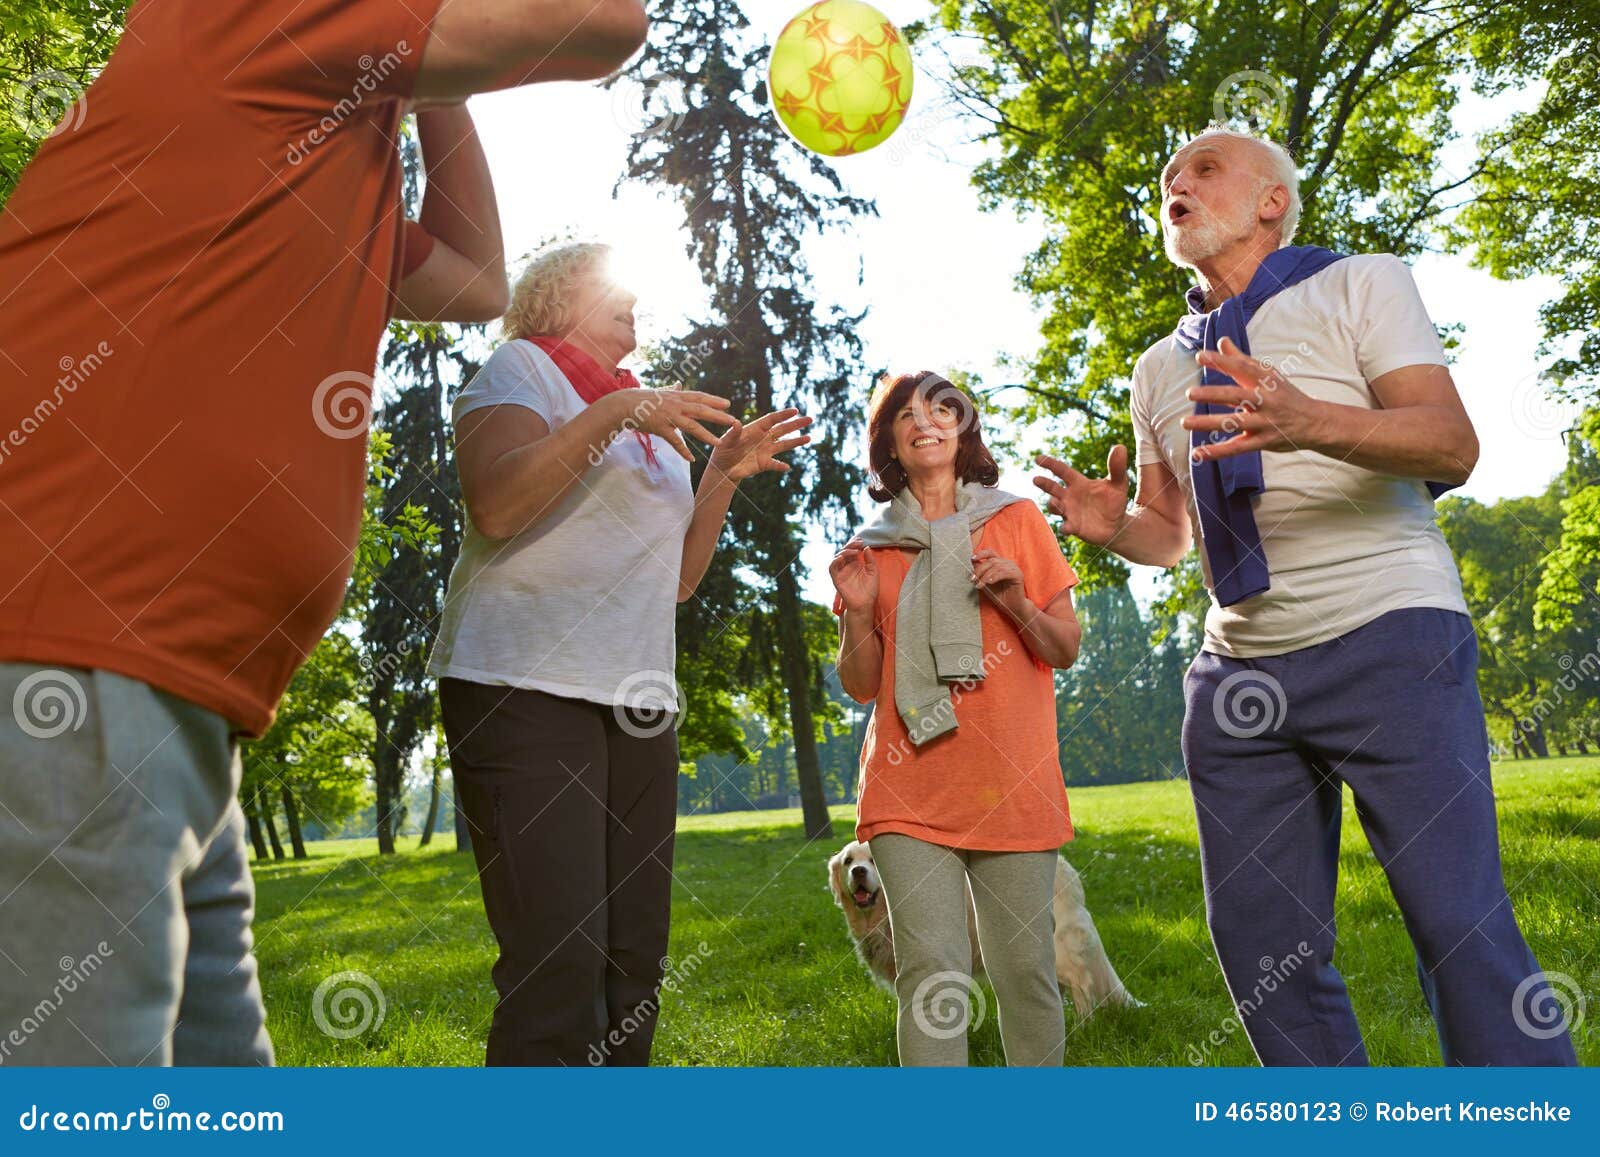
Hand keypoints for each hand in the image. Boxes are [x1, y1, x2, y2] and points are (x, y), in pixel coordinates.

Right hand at [607, 388, 734, 461]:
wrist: (623, 405)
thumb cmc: (641, 399)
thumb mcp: (659, 393)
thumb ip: (671, 391)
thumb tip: (678, 385)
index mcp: (676, 396)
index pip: (699, 397)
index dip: (714, 400)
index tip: (728, 404)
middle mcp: (675, 405)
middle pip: (700, 410)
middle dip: (718, 416)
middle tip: (733, 420)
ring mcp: (668, 417)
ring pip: (691, 426)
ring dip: (706, 435)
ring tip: (719, 443)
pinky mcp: (660, 428)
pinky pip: (674, 441)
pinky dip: (683, 450)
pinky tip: (691, 458)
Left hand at [707, 408, 813, 482]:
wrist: (723, 468)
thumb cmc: (723, 451)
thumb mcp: (726, 441)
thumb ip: (733, 433)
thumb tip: (736, 423)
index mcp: (755, 429)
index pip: (772, 419)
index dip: (783, 415)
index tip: (795, 411)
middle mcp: (763, 438)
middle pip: (782, 429)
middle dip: (796, 424)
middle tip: (810, 419)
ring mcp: (766, 450)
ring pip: (784, 444)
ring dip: (796, 442)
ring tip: (809, 438)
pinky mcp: (765, 463)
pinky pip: (775, 464)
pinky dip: (781, 466)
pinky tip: (787, 467)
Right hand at [829, 538, 878, 613]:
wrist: (865, 604)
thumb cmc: (870, 590)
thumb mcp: (873, 572)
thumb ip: (870, 560)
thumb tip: (866, 547)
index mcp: (855, 564)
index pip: (852, 550)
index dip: (855, 544)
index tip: (862, 541)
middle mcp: (847, 567)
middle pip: (845, 552)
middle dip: (850, 546)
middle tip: (858, 543)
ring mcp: (841, 572)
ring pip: (837, 557)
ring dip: (844, 552)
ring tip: (854, 551)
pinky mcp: (836, 579)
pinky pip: (832, 568)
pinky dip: (835, 561)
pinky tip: (842, 558)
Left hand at [971, 549, 1027, 615]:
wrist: (1011, 607)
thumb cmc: (999, 595)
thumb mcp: (986, 582)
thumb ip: (981, 572)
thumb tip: (972, 561)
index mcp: (1000, 563)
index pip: (990, 553)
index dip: (981, 554)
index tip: (972, 559)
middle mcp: (1007, 563)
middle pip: (991, 560)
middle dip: (979, 570)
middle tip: (972, 579)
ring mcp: (1014, 568)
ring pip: (997, 567)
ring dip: (985, 576)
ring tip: (979, 585)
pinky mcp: (1018, 575)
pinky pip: (1004, 573)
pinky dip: (995, 577)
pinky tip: (989, 582)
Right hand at [1033, 445, 1130, 546]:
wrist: (1117, 525)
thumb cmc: (1114, 501)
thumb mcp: (1119, 482)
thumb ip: (1117, 467)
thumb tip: (1120, 447)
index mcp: (1077, 482)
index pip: (1061, 470)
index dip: (1050, 464)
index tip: (1038, 458)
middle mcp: (1069, 496)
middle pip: (1052, 488)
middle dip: (1044, 483)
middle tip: (1036, 479)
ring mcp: (1069, 512)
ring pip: (1055, 507)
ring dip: (1053, 504)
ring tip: (1055, 502)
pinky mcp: (1074, 527)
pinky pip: (1066, 527)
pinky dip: (1065, 527)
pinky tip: (1066, 528)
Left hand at [1181, 336, 1327, 461]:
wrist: (1314, 422)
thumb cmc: (1285, 395)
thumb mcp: (1268, 376)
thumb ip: (1241, 360)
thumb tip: (1221, 341)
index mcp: (1266, 381)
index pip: (1243, 368)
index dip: (1222, 362)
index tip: (1200, 357)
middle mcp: (1266, 400)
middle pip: (1238, 396)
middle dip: (1213, 394)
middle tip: (1189, 393)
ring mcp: (1265, 422)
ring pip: (1235, 423)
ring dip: (1209, 423)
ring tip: (1185, 422)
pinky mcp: (1263, 442)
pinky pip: (1238, 448)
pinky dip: (1217, 451)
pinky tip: (1198, 452)